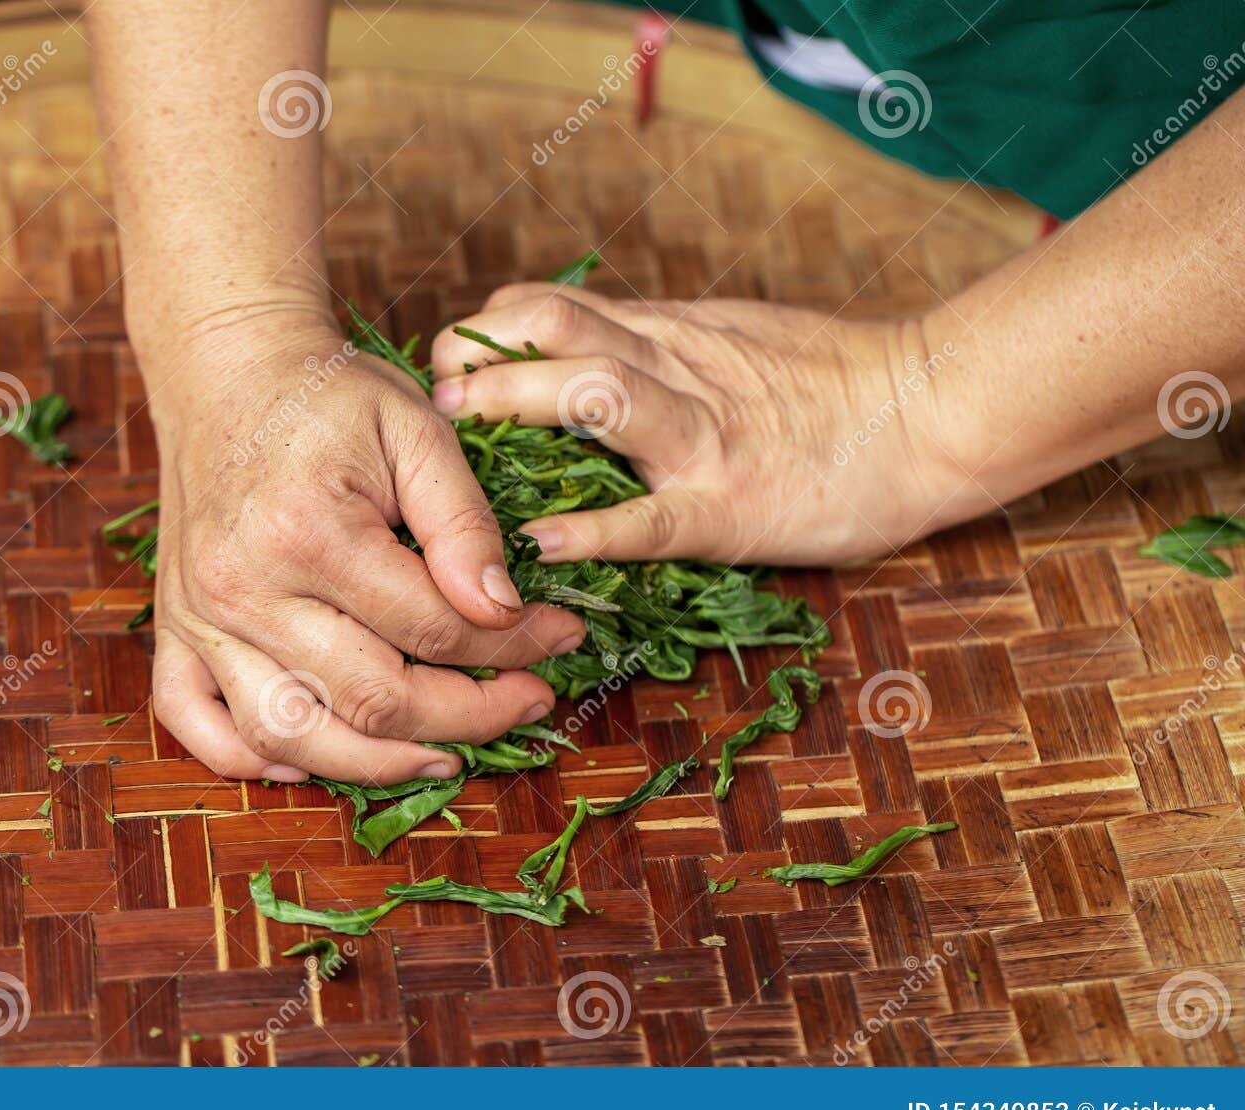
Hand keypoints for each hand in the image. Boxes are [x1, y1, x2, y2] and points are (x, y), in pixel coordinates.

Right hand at [140, 320, 585, 785]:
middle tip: (528, 701)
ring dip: (375, 764)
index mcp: (312, 531)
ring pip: (290, 734)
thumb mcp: (417, 429)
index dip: (513, 646)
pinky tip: (311, 760)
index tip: (560, 634)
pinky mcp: (172, 625)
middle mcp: (245, 586)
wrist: (229, 369)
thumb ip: (463, 522)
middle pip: (373, 699)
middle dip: (468, 716)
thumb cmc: (329, 395)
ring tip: (443, 756)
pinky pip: (190, 721)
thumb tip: (503, 609)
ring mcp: (199, 615)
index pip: (435, 628)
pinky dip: (246, 758)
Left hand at [430, 284, 972, 567]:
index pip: (556, 306)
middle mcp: (675, 372)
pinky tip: (537, 546)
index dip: (488, 325)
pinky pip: (648, 519)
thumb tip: (579, 345)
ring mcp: (702, 440)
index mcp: (671, 335)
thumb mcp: (734, 333)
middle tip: (432, 393)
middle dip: (480, 358)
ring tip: (458, 436)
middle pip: (559, 333)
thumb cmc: (836, 380)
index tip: (450, 355)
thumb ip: (659, 341)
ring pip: (594, 398)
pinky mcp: (731, 509)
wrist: (932, 410)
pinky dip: (589, 531)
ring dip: (516, 407)